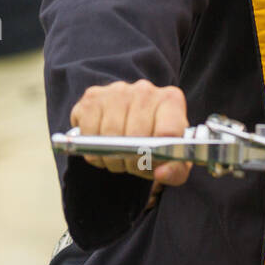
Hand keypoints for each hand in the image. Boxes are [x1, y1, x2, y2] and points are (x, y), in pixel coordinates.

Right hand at [69, 80, 191, 185]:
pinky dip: (93, 151)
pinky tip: (102, 149)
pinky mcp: (91, 98)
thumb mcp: (174, 156)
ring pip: (110, 138)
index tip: (152, 164)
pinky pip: (88, 136)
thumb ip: (176, 170)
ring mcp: (116, 92)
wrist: (133, 115)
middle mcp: (144, 90)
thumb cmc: (156, 138)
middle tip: (134, 166)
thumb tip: (161, 174)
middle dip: (133, 162)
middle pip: (136, 137)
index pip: (167, 132)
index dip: (157, 157)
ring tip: (119, 158)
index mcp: (170, 100)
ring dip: (112, 159)